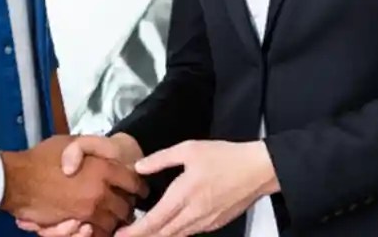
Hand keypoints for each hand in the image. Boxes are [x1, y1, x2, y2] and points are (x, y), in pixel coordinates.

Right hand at [0, 136, 148, 235]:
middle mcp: (101, 190)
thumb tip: (105, 154)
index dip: (139, 187)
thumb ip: (92, 148)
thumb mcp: (70, 142)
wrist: (19, 180)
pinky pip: (98, 232)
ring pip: (115, 221)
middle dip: (128, 205)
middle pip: (127, 205)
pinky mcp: (78, 223)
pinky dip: (101, 230)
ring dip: (116, 220)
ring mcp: (90, 210)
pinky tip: (98, 225)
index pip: (134, 182)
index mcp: (104, 168)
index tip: (140, 190)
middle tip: (126, 205)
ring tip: (114, 217)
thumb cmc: (41, 159)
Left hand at [114, 140, 278, 236]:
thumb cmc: (224, 156)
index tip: (119, 235)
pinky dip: (174, 234)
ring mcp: (205, 222)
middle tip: (123, 236)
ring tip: (142, 234)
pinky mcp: (215, 224)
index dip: (135, 231)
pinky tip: (166, 230)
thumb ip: (161, 159)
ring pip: (176, 236)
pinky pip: (189, 233)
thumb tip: (138, 167)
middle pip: (162, 234)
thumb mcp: (189, 149)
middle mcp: (193, 214)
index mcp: (184, 194)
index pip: (154, 220)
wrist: (257, 170)